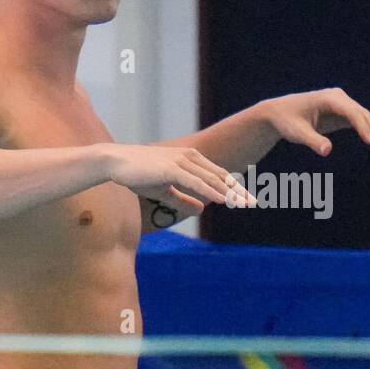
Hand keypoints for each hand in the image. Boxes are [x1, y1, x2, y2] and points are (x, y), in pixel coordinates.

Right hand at [103, 143, 256, 218]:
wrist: (115, 163)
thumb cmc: (138, 175)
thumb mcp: (164, 190)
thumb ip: (182, 199)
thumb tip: (202, 210)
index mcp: (190, 160)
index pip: (218, 175)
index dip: (233, 188)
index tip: (247, 200)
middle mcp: (189, 158)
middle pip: (220, 177)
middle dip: (238, 191)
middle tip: (254, 203)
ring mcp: (181, 162)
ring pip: (212, 180)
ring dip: (229, 193)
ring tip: (244, 204)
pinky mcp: (172, 169)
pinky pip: (197, 182)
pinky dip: (212, 191)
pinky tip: (223, 200)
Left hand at [265, 88, 369, 157]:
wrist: (279, 114)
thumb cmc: (287, 121)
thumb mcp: (297, 133)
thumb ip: (312, 141)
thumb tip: (327, 151)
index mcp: (328, 98)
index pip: (351, 112)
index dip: (362, 127)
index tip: (369, 142)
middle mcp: (338, 98)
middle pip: (362, 114)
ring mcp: (342, 104)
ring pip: (363, 118)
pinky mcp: (341, 113)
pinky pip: (358, 123)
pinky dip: (367, 133)